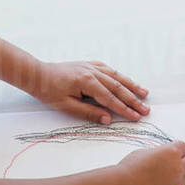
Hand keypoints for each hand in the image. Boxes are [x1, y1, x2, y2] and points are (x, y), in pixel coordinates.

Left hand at [33, 60, 148, 122]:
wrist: (39, 75)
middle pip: (118, 87)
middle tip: (146, 109)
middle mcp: (92, 72)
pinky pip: (108, 69)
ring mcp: (91, 66)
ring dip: (131, 85)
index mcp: (87, 82)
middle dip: (133, 99)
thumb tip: (108, 119)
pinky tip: (127, 81)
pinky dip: (120, 76)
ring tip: (144, 93)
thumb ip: (89, 113)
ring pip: (116, 76)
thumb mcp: (68, 107)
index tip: (136, 117)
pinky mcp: (89, 65)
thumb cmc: (50, 92)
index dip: (124, 109)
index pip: (110, 99)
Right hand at [116, 141, 184, 184]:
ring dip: (180, 173)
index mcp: (171, 153)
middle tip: (174, 162)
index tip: (171, 151)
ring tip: (166, 174)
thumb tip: (163, 157)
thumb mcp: (146, 152)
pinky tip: (159, 184)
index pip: (184, 146)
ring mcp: (175, 183)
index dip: (177, 148)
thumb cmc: (131, 167)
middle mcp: (177, 168)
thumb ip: (160, 153)